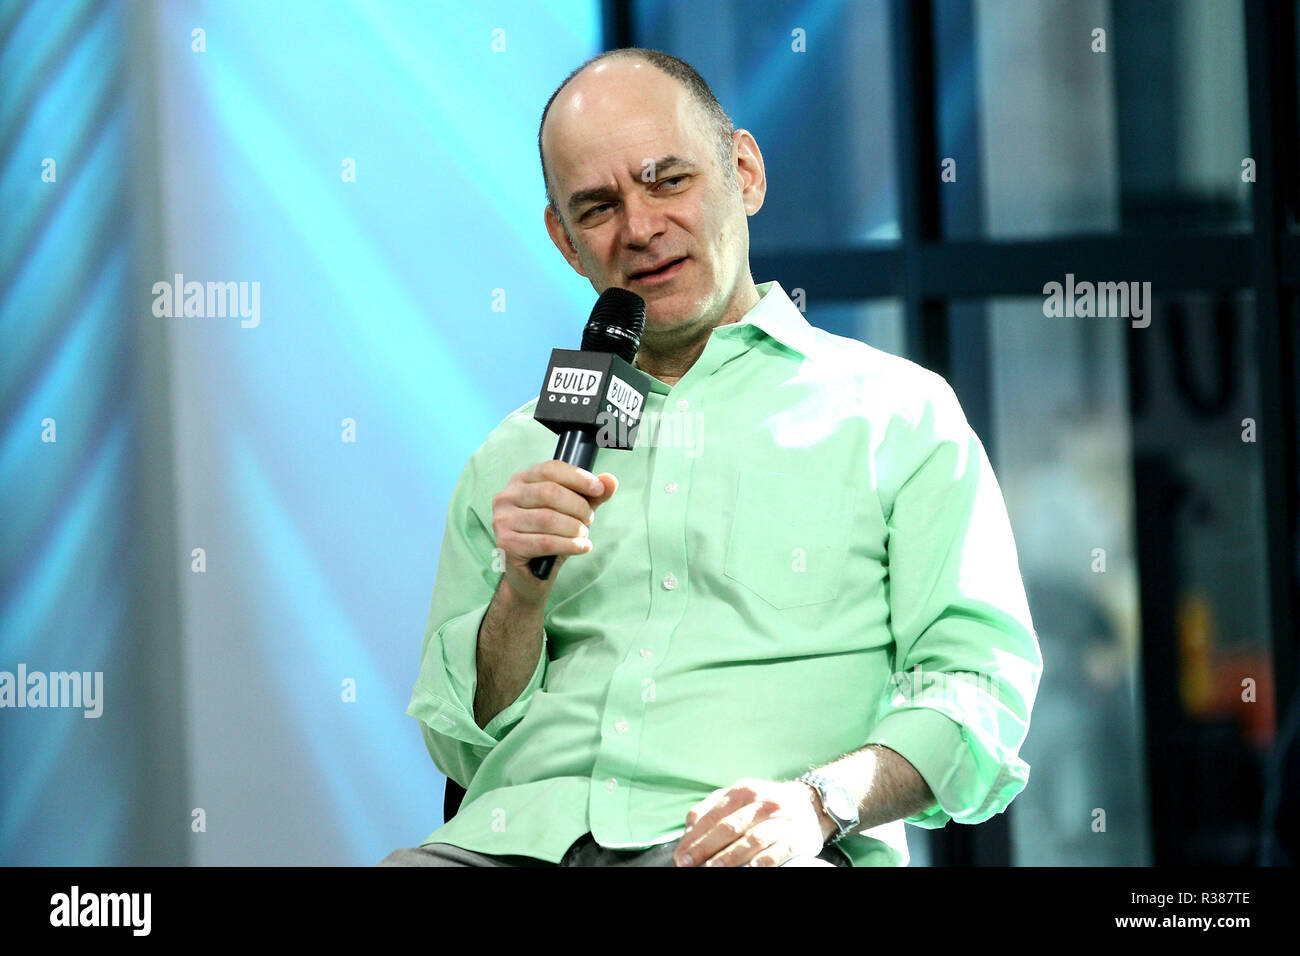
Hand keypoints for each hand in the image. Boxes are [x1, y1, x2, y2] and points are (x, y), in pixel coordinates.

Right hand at [491, 460, 617, 603]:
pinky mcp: (506, 543)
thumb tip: (610, 480)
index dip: (577, 477)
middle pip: (549, 492)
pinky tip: (582, 547)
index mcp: (521, 480)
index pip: (550, 469)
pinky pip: (545, 542)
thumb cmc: (551, 537)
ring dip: (574, 528)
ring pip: (548, 518)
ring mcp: (502, 520)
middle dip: (578, 506)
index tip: (598, 489)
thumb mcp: (574, 512)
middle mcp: (506, 496)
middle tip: (589, 519)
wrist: (531, 575)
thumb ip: (591, 496)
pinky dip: (569, 545)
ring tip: (583, 535)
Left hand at [673, 777, 836, 866]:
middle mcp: (762, 802)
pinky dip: (764, 860)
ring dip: (730, 856)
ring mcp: (781, 819)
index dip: (695, 837)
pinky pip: (779, 850)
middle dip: (705, 848)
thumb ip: (713, 808)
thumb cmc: (764, 804)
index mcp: (743, 791)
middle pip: (729, 827)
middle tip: (688, 864)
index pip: (713, 816)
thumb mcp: (739, 797)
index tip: (680, 856)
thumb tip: (689, 828)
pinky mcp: (797, 837)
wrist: (810, 803)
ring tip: (713, 869)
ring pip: (752, 839)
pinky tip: (751, 869)